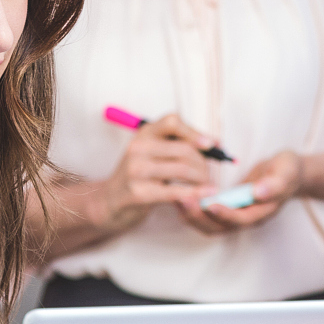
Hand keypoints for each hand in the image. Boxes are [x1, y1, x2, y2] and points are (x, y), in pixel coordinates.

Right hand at [100, 115, 221, 234]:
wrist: (109, 201)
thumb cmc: (139, 176)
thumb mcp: (151, 153)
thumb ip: (176, 145)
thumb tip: (214, 142)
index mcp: (144, 133)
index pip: (172, 122)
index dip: (194, 132)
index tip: (210, 144)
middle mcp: (138, 147)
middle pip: (183, 149)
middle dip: (203, 162)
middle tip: (209, 174)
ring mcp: (136, 170)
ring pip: (182, 169)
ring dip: (201, 178)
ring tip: (207, 185)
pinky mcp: (138, 192)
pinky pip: (175, 191)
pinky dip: (196, 193)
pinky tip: (208, 193)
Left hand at [182, 150, 303, 233]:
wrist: (286, 173)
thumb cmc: (287, 171)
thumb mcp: (286, 172)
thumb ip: (274, 184)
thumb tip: (259, 193)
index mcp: (261, 212)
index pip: (240, 220)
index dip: (224, 214)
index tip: (209, 203)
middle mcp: (246, 218)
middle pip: (218, 228)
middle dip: (199, 216)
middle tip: (182, 199)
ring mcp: (234, 215)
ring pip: (209, 225)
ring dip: (191, 215)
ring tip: (176, 197)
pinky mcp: (225, 209)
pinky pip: (205, 216)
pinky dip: (192, 209)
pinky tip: (180, 195)